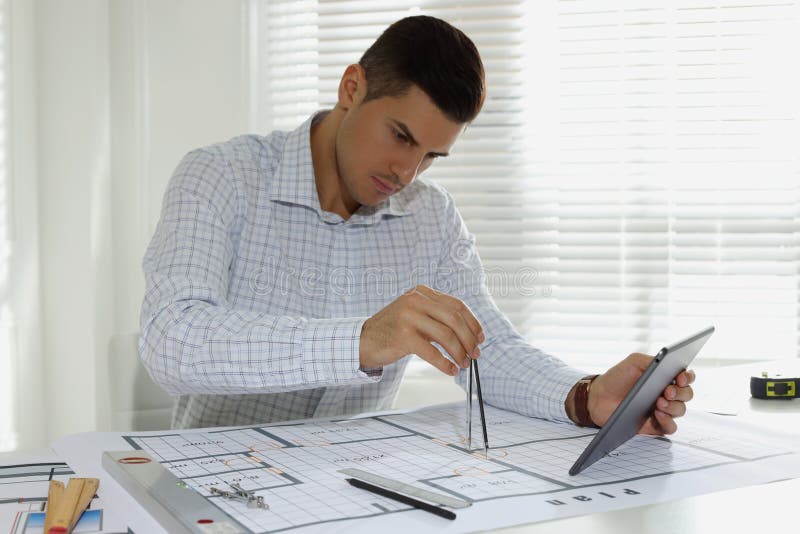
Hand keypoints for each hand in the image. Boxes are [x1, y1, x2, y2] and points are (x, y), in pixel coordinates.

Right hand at [359, 285, 483, 375]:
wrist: (363, 339)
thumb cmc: (393, 330)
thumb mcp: (415, 314)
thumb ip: (437, 316)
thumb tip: (469, 334)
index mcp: (422, 292)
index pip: (456, 305)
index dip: (472, 322)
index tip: (481, 337)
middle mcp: (416, 300)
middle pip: (454, 319)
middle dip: (469, 339)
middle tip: (475, 354)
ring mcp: (409, 317)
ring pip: (446, 335)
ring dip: (459, 353)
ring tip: (464, 363)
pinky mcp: (403, 336)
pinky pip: (432, 352)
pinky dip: (445, 363)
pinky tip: (450, 370)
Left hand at [587, 353, 695, 434]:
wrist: (599, 397)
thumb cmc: (617, 378)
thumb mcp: (634, 362)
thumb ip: (652, 360)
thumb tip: (669, 362)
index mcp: (664, 377)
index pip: (686, 377)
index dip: (688, 377)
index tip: (681, 378)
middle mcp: (666, 394)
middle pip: (687, 394)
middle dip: (681, 392)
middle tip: (668, 391)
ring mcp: (662, 410)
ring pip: (680, 410)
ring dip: (673, 406)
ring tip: (658, 402)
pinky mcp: (655, 425)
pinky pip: (671, 427)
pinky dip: (668, 421)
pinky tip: (658, 414)